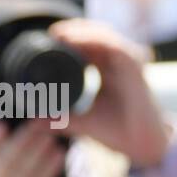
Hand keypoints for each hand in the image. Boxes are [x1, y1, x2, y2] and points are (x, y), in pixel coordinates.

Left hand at [47, 19, 170, 168]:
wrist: (142, 147)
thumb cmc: (118, 132)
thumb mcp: (83, 122)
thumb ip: (60, 118)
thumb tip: (34, 120)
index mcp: (109, 71)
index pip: (90, 44)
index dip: (70, 38)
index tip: (47, 41)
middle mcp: (120, 64)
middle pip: (97, 34)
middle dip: (74, 29)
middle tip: (51, 34)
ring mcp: (129, 65)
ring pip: (105, 35)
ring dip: (81, 32)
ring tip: (59, 35)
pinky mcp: (136, 70)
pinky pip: (116, 47)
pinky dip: (95, 41)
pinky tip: (76, 42)